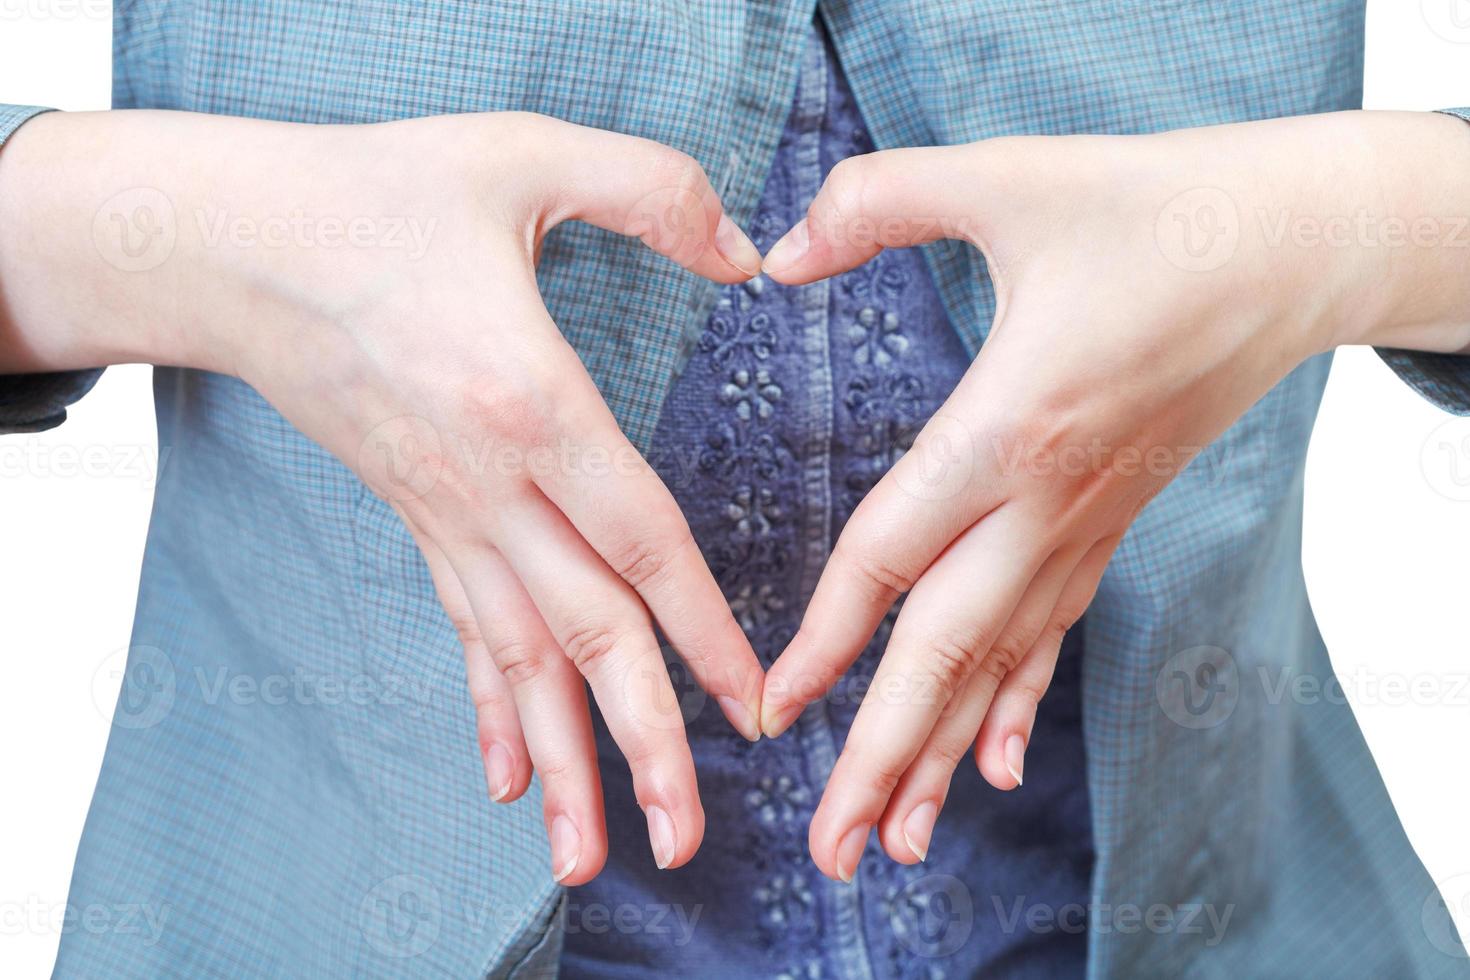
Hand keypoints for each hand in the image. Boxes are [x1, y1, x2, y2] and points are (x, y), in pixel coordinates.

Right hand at [0, 109, 769, 881]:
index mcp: (529, 402)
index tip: (753, 710)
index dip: (705, 631)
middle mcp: (487, 484)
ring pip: (518, 657)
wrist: (238, 242)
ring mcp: (445, 513)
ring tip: (596, 858)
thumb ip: (651, 192)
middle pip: (583, 632)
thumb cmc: (378, 193)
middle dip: (641, 742)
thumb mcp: (523, 154)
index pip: (642, 540)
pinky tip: (502, 779)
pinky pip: (464, 629)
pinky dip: (489, 708)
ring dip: (560, 762)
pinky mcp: (419, 517)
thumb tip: (748, 254)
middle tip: (688, 839)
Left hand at [755, 110, 1469, 878]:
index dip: (825, 640)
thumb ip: (877, 201)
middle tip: (829, 850)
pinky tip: (992, 764)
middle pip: (949, 650)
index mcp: (1011, 424)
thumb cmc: (1156, 205)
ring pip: (1002, 662)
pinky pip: (1056, 629)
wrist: (1292, 246)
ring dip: (943, 755)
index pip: (892, 555)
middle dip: (883, 756)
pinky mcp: (1112, 518)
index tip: (772, 712)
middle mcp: (1047, 498)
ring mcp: (1088, 521)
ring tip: (898, 843)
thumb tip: (774, 251)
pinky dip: (1017, 700)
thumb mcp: (1009, 175)